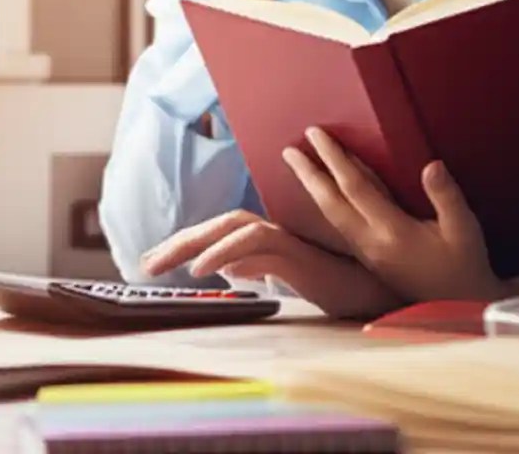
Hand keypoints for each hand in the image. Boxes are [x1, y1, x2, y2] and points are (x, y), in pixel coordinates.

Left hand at [139, 210, 405, 319]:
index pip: (213, 235)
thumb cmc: (330, 284)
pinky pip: (255, 247)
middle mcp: (269, 232)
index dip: (181, 243)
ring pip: (230, 230)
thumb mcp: (280, 279)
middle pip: (215, 226)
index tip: (150, 261)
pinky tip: (205, 270)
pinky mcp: (295, 253)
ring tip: (163, 266)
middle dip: (176, 242)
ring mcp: (283, 240)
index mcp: (262, 238)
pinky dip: (227, 254)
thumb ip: (253, 270)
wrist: (375, 291)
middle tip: (143, 264)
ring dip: (193, 245)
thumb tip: (224, 270)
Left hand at [282, 127, 518, 302]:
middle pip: (331, 202)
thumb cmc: (465, 264)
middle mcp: (371, 241)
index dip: (335, 159)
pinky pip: (339, 222)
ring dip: (312, 187)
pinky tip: (322, 190)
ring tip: (297, 165)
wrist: (459, 306)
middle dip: (309, 173)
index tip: (317, 135)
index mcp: (392, 232)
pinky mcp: (367, 256)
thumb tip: (431, 166)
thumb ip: (446, 196)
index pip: (355, 187)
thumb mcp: (465, 229)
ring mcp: (365, 251)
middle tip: (288, 150)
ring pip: (331, 214)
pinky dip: (327, 201)